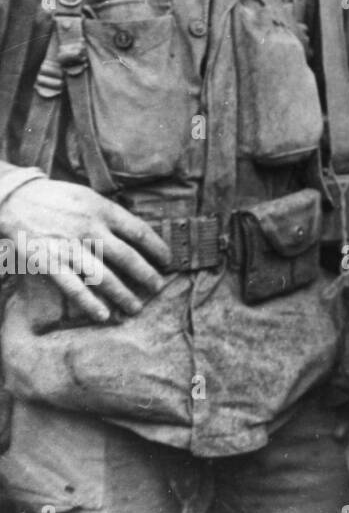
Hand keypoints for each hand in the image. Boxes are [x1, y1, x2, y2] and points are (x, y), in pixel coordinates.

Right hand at [0, 178, 170, 321]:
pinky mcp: (49, 262)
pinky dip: (89, 303)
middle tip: (158, 288)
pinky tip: (103, 315)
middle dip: (147, 275)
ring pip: (104, 276)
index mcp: (103, 210)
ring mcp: (70, 247)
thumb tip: (138, 234)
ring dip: (123, 295)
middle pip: (127, 257)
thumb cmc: (58, 198)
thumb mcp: (90, 197)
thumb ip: (112, 215)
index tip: (168, 261)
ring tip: (136, 308)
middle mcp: (90, 230)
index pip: (140, 232)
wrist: (16, 198)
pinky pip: (73, 287)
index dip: (157, 248)